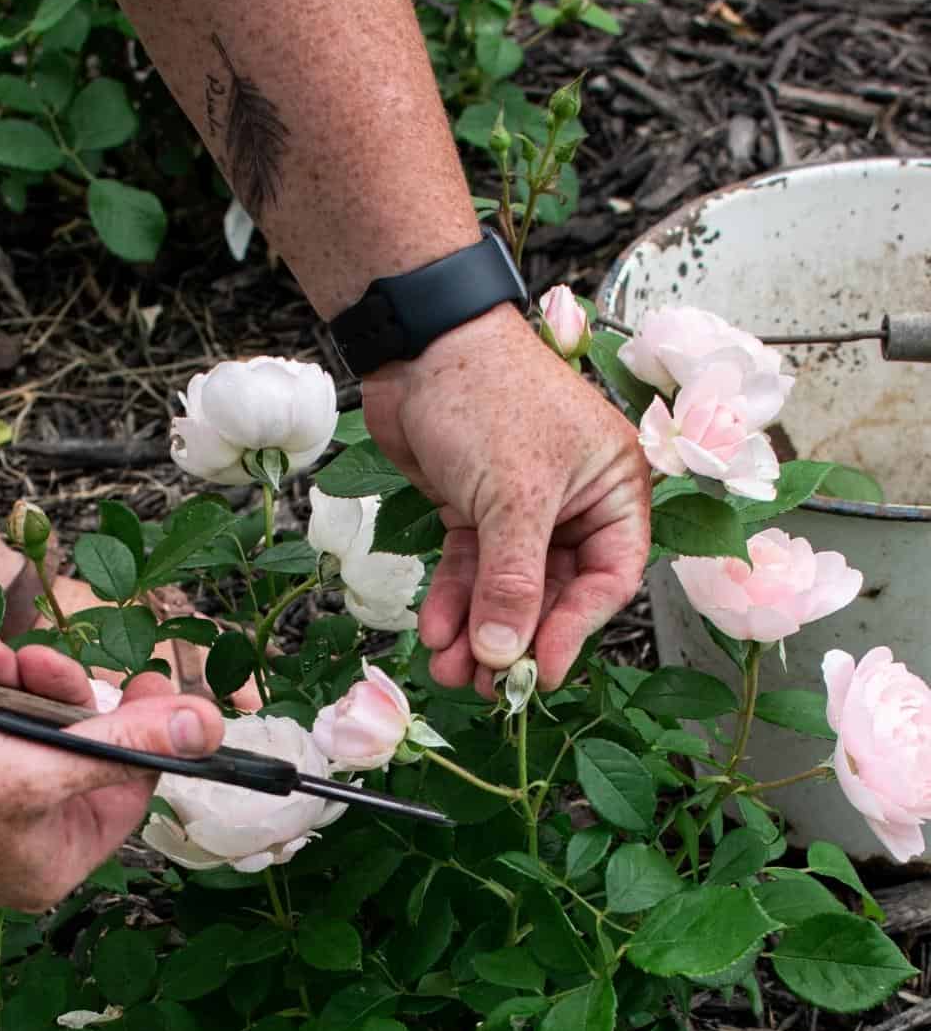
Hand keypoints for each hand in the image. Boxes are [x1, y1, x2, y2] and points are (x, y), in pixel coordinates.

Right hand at [0, 630, 223, 909]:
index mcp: (51, 858)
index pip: (130, 789)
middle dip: (51, 687)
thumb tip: (208, 727)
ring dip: (0, 670)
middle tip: (34, 659)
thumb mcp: (38, 763)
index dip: (143, 729)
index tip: (149, 677)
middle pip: (76, 742)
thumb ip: (127, 746)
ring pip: (22, 713)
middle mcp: (16, 834)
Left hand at [362, 304, 650, 694]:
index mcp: (613, 491)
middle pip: (553, 594)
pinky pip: (470, 570)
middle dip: (516, 639)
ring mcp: (523, 511)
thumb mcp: (514, 493)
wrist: (418, 343)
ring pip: (506, 589)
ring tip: (449, 671)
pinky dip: (453, 601)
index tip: (539, 673)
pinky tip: (434, 632)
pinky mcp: (475, 511)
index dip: (574, 631)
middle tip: (486, 686)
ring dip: (478, 631)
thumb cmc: (487, 394)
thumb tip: (509, 655)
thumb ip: (514, 578)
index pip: (608, 581)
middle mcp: (575, 505)